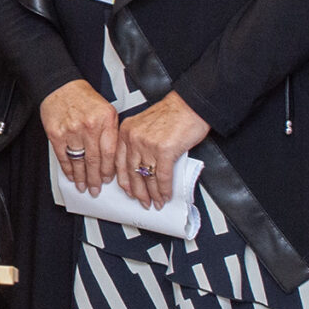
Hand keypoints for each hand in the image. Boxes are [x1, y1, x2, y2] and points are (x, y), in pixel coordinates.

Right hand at [40, 79, 118, 195]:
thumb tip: (114, 158)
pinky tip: (71, 176)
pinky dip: (67, 169)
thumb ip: (111, 132)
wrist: (61, 86)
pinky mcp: (56, 134)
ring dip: (81, 178)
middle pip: (94, 161)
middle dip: (95, 179)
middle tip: (95, 189)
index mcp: (106, 120)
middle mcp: (90, 126)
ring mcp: (72, 131)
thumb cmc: (84, 98)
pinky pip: (63, 157)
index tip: (108, 179)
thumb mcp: (106, 110)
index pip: (110, 153)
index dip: (109, 170)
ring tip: (83, 186)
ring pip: (79, 162)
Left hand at [114, 91, 208, 207]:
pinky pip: (162, 176)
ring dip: (151, 194)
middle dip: (137, 191)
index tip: (126, 190)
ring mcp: (148, 145)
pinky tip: (165, 195)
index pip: (118, 162)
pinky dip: (164, 189)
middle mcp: (133, 138)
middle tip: (141, 201)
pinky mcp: (165, 150)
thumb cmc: (172, 114)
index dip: (123, 180)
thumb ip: (138, 142)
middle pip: (131, 172)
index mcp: (126, 131)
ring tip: (155, 202)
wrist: (190, 106)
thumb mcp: (144, 125)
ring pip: (146, 177)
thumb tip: (140, 165)